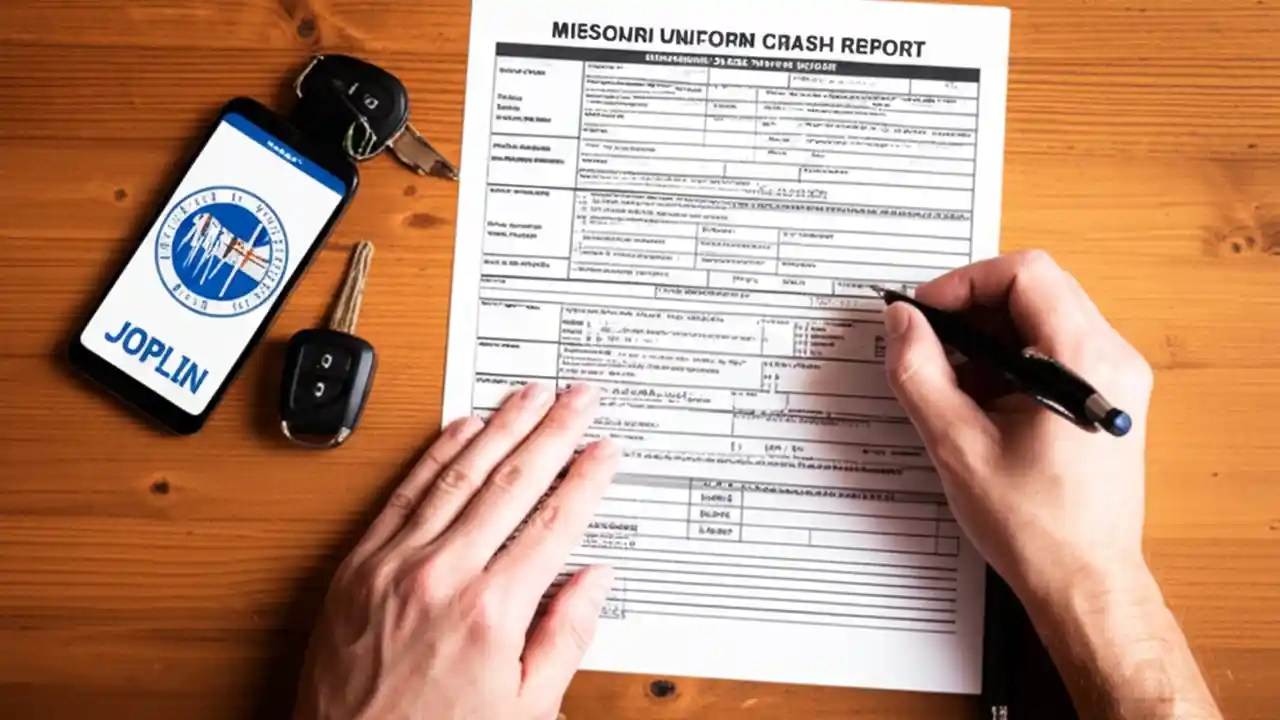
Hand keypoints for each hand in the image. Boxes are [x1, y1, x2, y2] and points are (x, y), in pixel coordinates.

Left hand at [294, 382, 618, 719]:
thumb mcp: (525, 711)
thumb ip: (566, 638)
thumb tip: (593, 579)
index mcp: (492, 613)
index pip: (555, 524)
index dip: (586, 479)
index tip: (605, 451)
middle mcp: (442, 577)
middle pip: (512, 483)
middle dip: (553, 431)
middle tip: (579, 397)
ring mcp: (394, 565)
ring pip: (459, 474)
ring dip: (500, 426)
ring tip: (530, 394)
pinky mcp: (357, 567)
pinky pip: (404, 493)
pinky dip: (437, 454)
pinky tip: (463, 427)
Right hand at [882, 250, 1154, 602]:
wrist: (1084, 581)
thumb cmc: (1034, 527)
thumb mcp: (957, 446)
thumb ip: (920, 374)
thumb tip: (901, 322)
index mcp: (1086, 362)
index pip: (1026, 273)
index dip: (964, 283)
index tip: (924, 315)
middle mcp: (1113, 358)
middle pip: (1035, 287)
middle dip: (972, 308)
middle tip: (928, 345)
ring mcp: (1115, 376)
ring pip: (1042, 315)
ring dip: (987, 336)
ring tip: (951, 384)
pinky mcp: (1106, 395)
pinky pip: (1053, 347)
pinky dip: (1008, 358)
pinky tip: (978, 402)